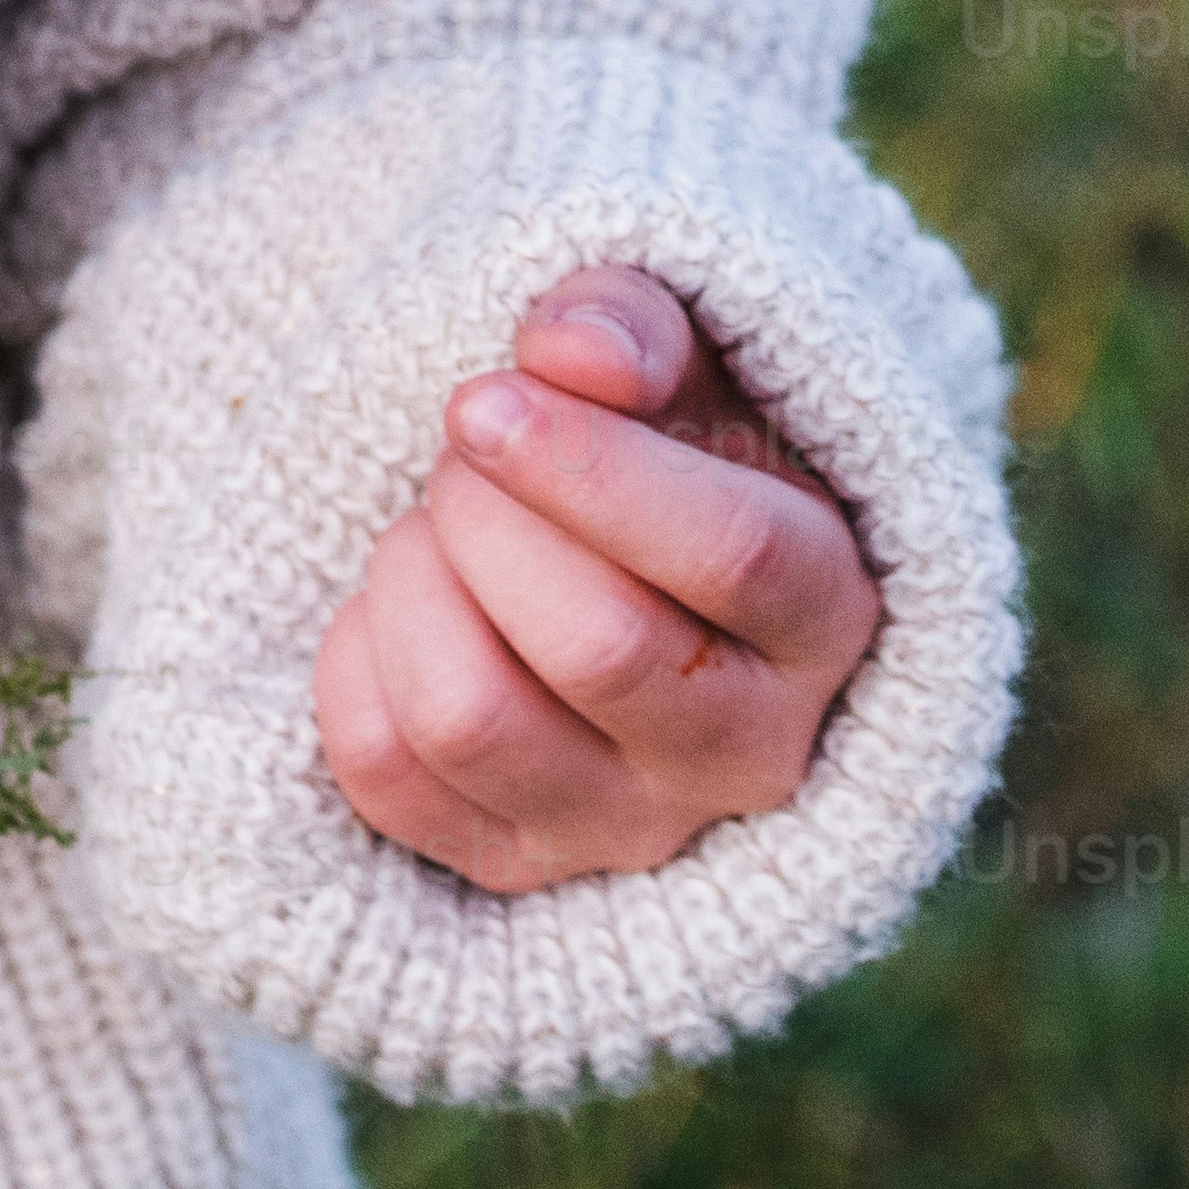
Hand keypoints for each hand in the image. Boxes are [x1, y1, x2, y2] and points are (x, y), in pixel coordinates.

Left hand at [306, 263, 883, 896]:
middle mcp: (752, 751)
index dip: (588, 467)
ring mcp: (630, 827)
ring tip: (438, 524)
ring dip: (417, 580)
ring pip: (472, 719)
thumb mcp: (680, 356)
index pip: (733, 557)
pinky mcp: (513, 864)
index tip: (485, 399)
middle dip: (489, 513)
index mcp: (831, 611)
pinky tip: (406, 601)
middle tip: (469, 443)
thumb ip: (639, 324)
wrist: (613, 557)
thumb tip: (576, 355)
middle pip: (596, 642)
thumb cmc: (664, 441)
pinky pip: (382, 769)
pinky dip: (357, 655)